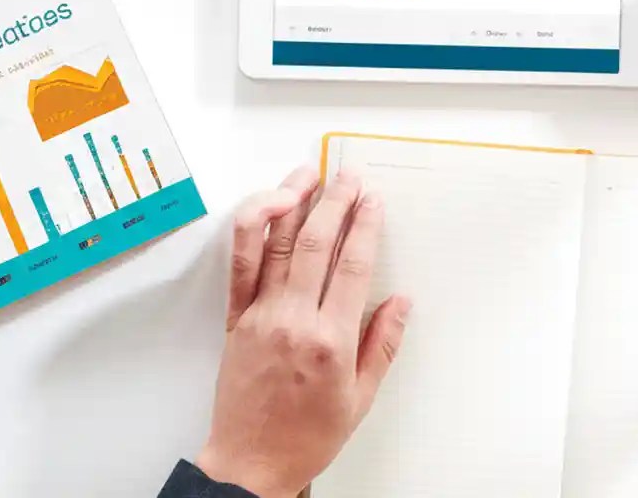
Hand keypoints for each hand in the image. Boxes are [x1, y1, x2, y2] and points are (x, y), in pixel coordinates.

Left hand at [197, 167, 410, 497]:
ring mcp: (261, 315)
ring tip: (308, 175)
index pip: (353, 266)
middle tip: (349, 176)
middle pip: (316, 244)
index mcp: (331, 341)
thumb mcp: (361, 398)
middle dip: (336, 202)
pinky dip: (252, 230)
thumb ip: (382, 345)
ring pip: (276, 244)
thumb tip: (401, 302)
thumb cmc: (306, 437)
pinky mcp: (235, 318)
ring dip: (293, 201)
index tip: (373, 202)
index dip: (365, 227)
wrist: (251, 463)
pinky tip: (266, 207)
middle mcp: (294, 320)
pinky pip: (241, 264)